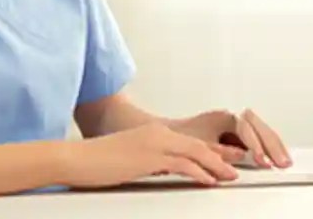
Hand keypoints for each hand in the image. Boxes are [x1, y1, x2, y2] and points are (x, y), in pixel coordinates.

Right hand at [61, 123, 239, 186]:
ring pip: (196, 153)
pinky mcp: (150, 157)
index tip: (224, 162)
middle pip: (199, 145)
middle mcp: (158, 134)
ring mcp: (155, 143)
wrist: (77, 158)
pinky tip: (210, 180)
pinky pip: (183, 164)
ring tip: (229, 176)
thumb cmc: (98, 162)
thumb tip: (166, 170)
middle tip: (235, 169)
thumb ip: (152, 161)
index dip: (211, 152)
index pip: (190, 142)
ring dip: (216, 166)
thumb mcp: (131, 159)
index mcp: (154, 133)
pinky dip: (200, 172)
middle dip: (220, 158)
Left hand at [171, 109, 292, 168]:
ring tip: (284, 160)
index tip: (262, 160)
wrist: (170, 135)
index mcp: (224, 116)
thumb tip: (243, 156)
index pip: (247, 128)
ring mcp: (235, 124)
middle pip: (260, 127)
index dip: (256, 145)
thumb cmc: (181, 137)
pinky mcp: (235, 133)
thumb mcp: (202, 146)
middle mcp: (232, 117)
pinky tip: (274, 155)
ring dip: (273, 144)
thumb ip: (224, 152)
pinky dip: (266, 146)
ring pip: (260, 130)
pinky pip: (256, 136)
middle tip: (282, 161)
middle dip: (273, 144)